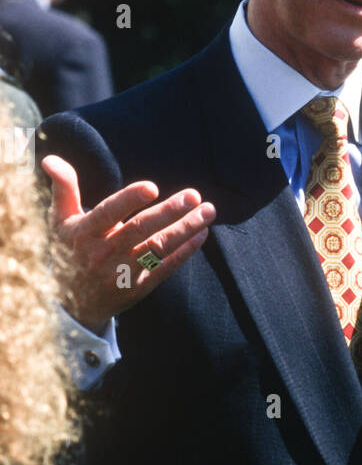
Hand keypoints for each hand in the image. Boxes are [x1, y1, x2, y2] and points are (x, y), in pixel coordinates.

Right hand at [42, 155, 216, 331]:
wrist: (71, 304)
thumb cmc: (69, 251)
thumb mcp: (60, 221)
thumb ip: (64, 188)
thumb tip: (50, 159)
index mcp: (84, 233)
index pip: (108, 213)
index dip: (129, 200)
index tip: (152, 187)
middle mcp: (103, 254)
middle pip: (140, 230)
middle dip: (169, 212)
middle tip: (193, 196)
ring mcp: (121, 272)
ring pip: (157, 248)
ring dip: (185, 229)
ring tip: (207, 212)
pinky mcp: (136, 288)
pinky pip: (164, 268)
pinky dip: (184, 252)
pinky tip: (201, 235)